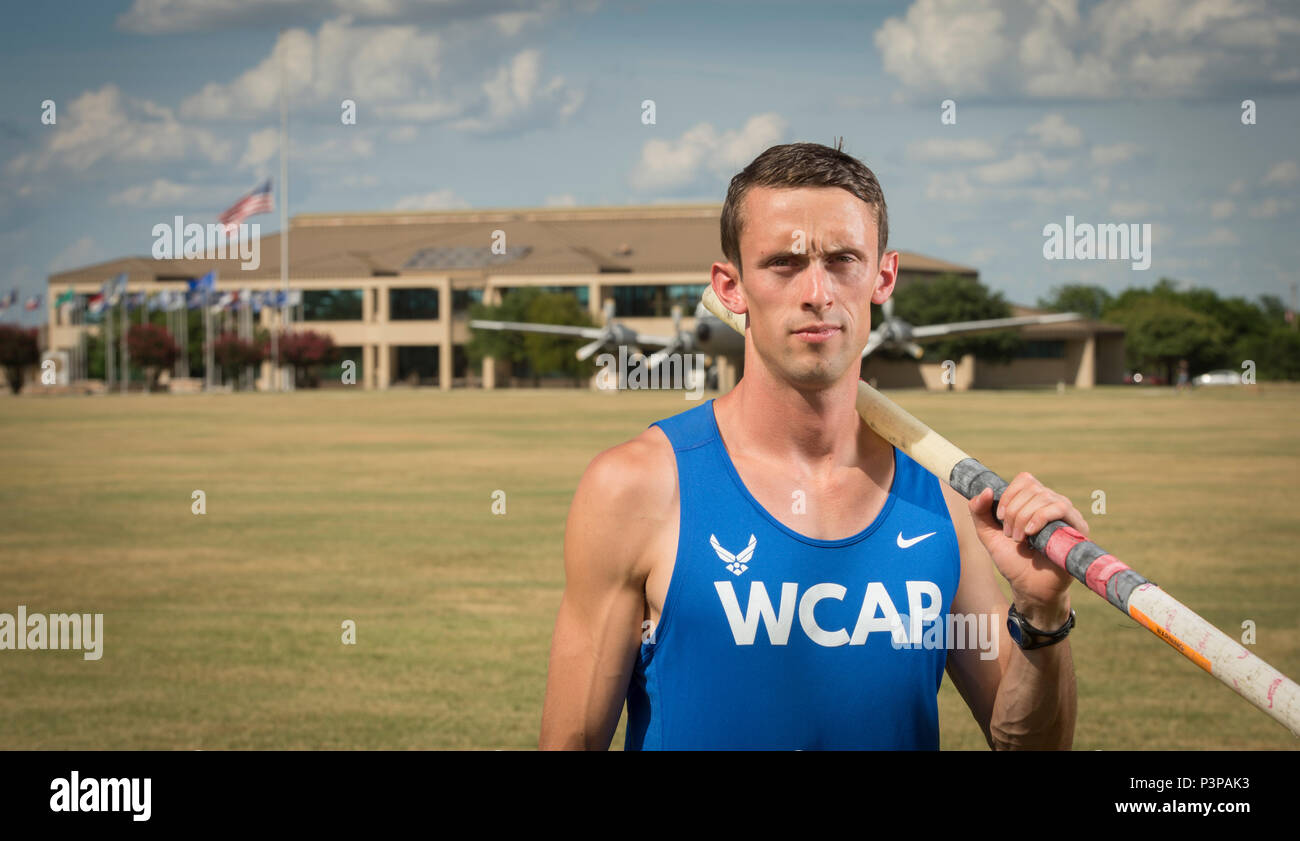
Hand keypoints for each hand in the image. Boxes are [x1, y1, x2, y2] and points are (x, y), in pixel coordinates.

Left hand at [967, 473, 1087, 618]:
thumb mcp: (988, 534)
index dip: (1009, 495)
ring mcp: (1067, 515)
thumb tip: (987, 489)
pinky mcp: (1078, 527)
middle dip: (1014, 511)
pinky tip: (1030, 533)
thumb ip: (979, 512)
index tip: (999, 517)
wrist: (1030, 587)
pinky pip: (1060, 508)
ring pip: (1044, 497)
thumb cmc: (1013, 561)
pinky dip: (1040, 517)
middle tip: (1010, 534)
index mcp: (1035, 502)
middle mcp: (1053, 504)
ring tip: (1019, 539)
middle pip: (1032, 488)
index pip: (1025, 480)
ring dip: (1024, 517)